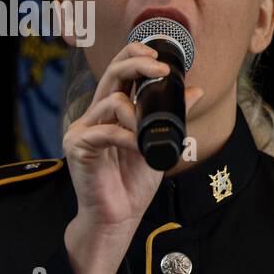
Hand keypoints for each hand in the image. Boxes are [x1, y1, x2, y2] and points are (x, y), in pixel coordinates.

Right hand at [61, 41, 202, 273]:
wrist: (118, 217)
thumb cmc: (133, 183)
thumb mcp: (159, 143)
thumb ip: (172, 116)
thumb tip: (196, 90)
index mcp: (111, 112)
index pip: (119, 72)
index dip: (136, 57)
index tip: (158, 55)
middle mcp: (94, 115)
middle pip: (111, 74)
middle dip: (137, 64)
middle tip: (160, 68)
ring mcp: (83, 129)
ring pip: (111, 101)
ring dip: (137, 115)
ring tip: (147, 136)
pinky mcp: (77, 146)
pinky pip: (105, 131)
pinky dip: (126, 137)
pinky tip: (138, 148)